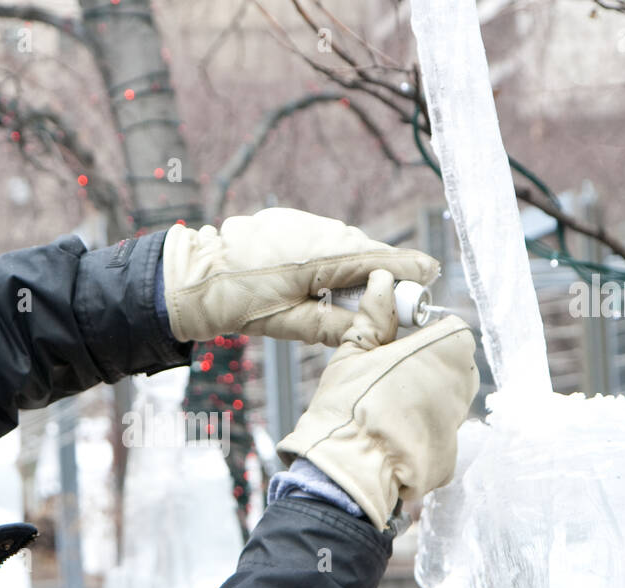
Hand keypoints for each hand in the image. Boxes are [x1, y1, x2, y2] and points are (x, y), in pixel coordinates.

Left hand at [162, 208, 439, 346]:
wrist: (192, 277)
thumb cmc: (237, 303)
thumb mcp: (288, 324)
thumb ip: (333, 326)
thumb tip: (371, 330)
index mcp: (315, 257)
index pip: (375, 261)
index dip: (406, 269)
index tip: (431, 274)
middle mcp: (312, 231)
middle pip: (364, 249)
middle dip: (385, 270)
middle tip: (405, 295)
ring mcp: (299, 221)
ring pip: (345, 242)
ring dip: (358, 263)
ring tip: (363, 291)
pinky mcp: (287, 220)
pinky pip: (325, 236)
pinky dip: (336, 254)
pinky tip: (331, 276)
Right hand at [276, 313, 479, 529]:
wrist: (351, 466)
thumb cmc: (350, 403)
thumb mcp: (354, 350)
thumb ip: (375, 316)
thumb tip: (383, 281)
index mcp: (446, 348)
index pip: (451, 330)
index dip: (424, 336)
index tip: (399, 346)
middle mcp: (463, 384)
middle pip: (453, 366)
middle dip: (428, 368)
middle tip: (389, 379)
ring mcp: (459, 422)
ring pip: (446, 402)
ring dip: (424, 401)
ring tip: (386, 411)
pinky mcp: (451, 455)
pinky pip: (437, 435)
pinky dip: (419, 435)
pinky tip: (391, 438)